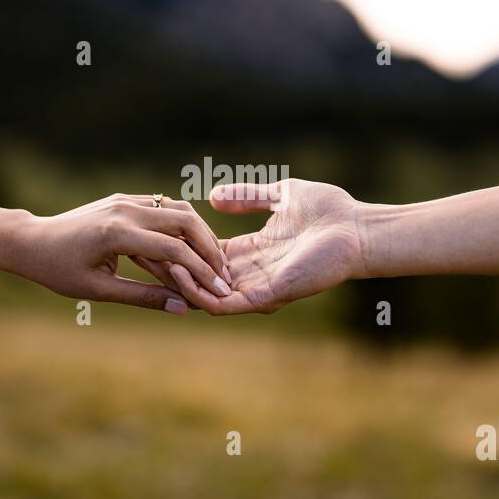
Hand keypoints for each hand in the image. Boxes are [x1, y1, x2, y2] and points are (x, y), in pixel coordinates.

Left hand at [1, 193, 231, 313]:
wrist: (32, 240)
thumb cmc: (58, 270)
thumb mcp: (98, 290)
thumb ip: (143, 297)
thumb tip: (183, 308)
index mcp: (118, 233)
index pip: (175, 249)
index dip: (201, 271)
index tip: (220, 291)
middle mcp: (126, 209)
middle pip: (185, 221)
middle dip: (209, 248)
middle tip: (224, 273)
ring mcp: (126, 200)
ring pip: (178, 209)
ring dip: (199, 234)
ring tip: (212, 261)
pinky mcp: (126, 199)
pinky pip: (164, 207)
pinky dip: (182, 225)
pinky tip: (190, 247)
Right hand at [165, 179, 365, 313]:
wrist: (357, 229)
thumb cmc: (328, 210)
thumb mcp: (279, 195)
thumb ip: (248, 196)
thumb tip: (213, 196)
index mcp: (253, 251)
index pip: (207, 255)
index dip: (182, 248)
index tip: (154, 236)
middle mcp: (252, 273)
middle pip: (202, 278)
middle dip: (172, 271)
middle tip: (141, 258)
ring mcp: (258, 287)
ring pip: (207, 296)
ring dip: (179, 285)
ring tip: (153, 267)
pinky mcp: (267, 296)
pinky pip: (225, 304)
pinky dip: (200, 294)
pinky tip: (179, 276)